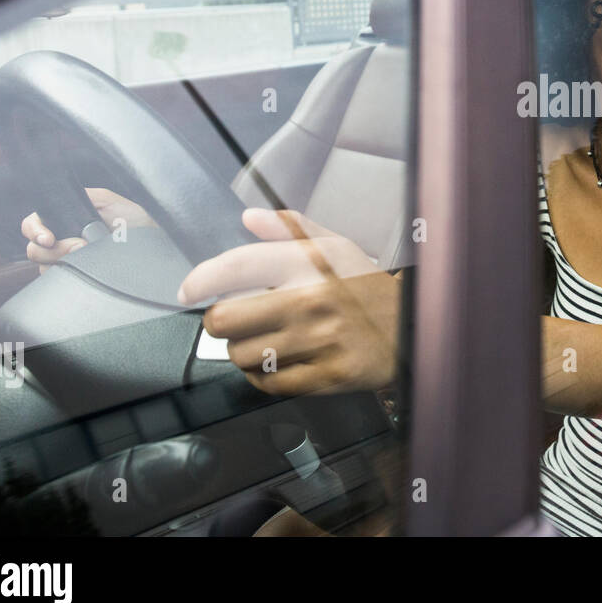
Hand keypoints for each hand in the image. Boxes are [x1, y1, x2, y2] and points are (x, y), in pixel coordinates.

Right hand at [21, 187, 154, 271]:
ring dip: (62, 263)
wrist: (154, 246)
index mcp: (65, 221)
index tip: (49, 239)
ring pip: (44, 268)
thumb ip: (82, 196)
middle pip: (34, 249)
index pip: (32, 225)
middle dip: (54, 249)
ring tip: (88, 257)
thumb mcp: (108, 201)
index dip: (34, 231)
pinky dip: (68, 278)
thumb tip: (59, 199)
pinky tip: (84, 272)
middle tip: (80, 246)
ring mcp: (67, 263)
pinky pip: (57, 283)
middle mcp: (62, 242)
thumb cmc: (135, 221)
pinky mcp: (75, 280)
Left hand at [177, 208, 401, 395]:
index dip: (201, 279)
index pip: (236, 266)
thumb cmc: (366, 286)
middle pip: (225, 319)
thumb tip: (248, 218)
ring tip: (261, 341)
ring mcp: (317, 341)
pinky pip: (267, 384)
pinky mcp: (325, 376)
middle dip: (220, 321)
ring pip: (242, 355)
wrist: (413, 327)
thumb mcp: (335, 246)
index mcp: (308, 263)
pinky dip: (262, 376)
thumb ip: (290, 228)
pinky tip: (276, 363)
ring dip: (241, 351)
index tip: (188, 289)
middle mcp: (309, 300)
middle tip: (232, 320)